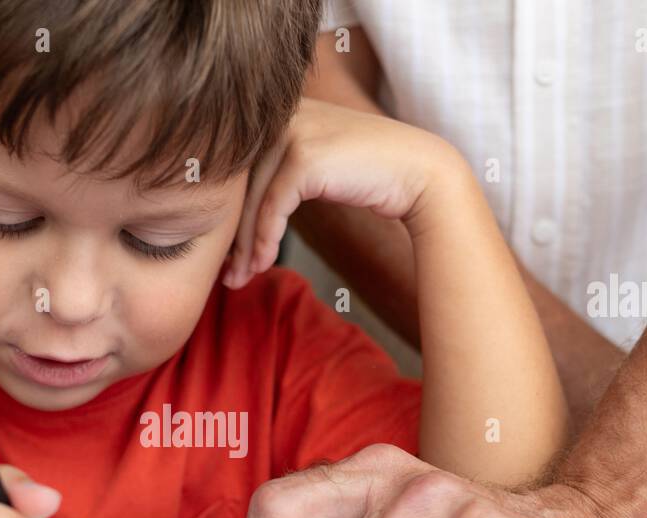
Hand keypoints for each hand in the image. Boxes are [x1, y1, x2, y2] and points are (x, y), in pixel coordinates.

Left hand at [222, 97, 464, 288]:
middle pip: (241, 185)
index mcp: (281, 110)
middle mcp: (283, 114)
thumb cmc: (371, 174)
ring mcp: (293, 131)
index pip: (241, 168)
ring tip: (239, 278)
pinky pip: (272, 207)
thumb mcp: (317, 164)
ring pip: (253, 199)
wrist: (421, 173)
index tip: (225, 253)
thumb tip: (238, 209)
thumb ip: (281, 170)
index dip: (230, 214)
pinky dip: (264, 240)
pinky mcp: (305, 157)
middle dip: (231, 235)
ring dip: (245, 246)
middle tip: (226, 273)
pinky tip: (263, 264)